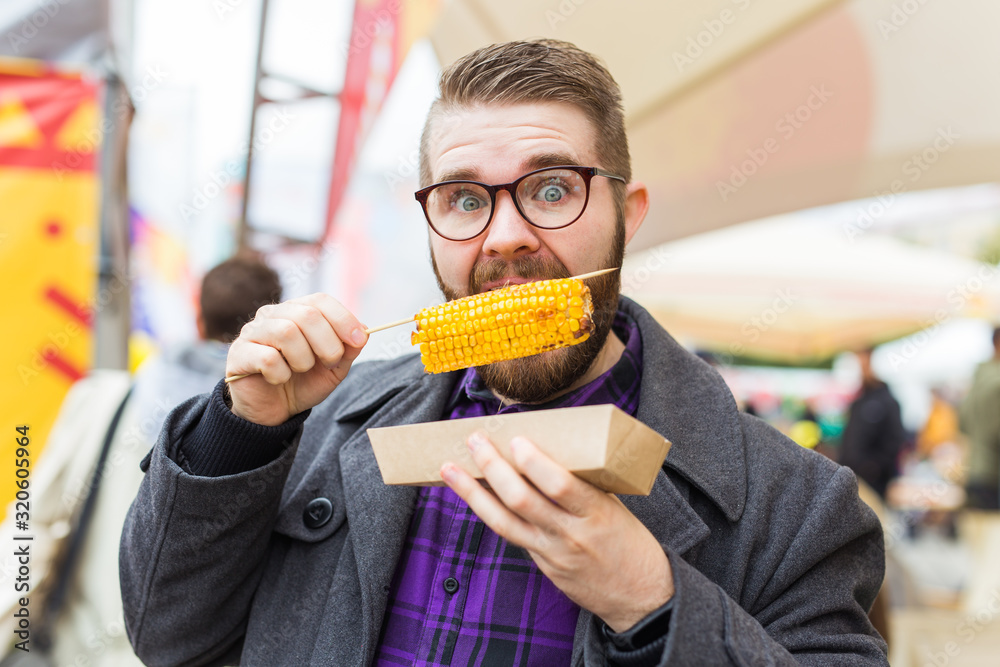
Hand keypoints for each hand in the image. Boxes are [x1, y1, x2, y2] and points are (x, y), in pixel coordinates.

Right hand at [225, 293, 367, 425]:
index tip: (358, 340)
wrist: (274, 412)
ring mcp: (252, 332)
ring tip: (300, 370)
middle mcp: (272, 315)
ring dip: (303, 359)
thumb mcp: (333, 368)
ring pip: (286, 333)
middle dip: (327, 344)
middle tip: (329, 364)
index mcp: (296, 311)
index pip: (320, 301)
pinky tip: (279, 379)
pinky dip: (281, 373)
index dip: (343, 318)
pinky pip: (267, 358)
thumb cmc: (303, 383)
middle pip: (307, 315)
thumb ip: (348, 349)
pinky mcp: (239, 355)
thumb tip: (364, 332)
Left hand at [441, 432, 673, 632]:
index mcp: (596, 514)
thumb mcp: (616, 508)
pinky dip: (488, 512)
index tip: (516, 440)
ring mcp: (552, 554)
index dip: (534, 463)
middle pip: (522, 500)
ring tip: (449, 469)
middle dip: (493, 468)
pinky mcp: (542, 566)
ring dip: (472, 492)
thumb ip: (584, 486)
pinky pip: (511, 535)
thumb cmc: (631, 544)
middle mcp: (570, 535)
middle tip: (474, 441)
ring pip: (504, 522)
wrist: (641, 599)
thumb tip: (550, 451)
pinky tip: (472, 495)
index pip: (559, 486)